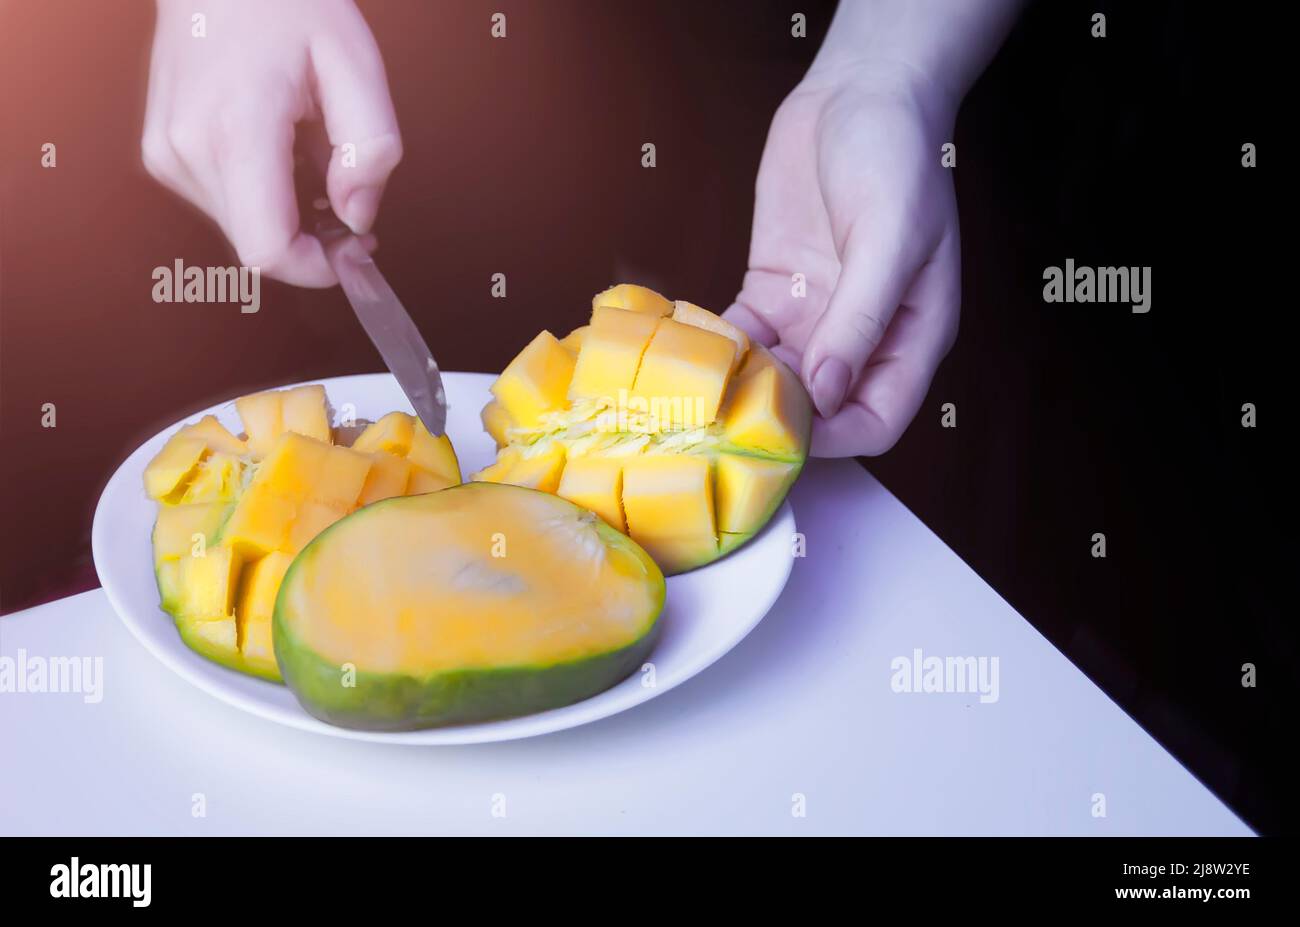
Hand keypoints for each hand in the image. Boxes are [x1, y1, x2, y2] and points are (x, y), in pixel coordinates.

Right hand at [141, 0, 400, 286]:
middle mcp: (187, 150)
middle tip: (350, 208)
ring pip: (242, 229)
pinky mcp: (163, 153)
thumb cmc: (288, 5)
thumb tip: (358, 216)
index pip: (268, 250)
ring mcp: (167, 153)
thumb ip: (371, 150)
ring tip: (313, 160)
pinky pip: (224, 203)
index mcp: (236, 130)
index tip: (353, 253)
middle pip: (257, 246)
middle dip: (311, 244)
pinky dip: (262, 195)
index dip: (318, 270)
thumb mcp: (356, 66)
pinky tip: (280, 152)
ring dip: (288, 217)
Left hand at [725, 63, 960, 455]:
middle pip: (818, 409)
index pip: (877, 419)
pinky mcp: (774, 291)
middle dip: (774, 418)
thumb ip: (861, 319)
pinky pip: (743, 336)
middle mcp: (860, 337)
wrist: (859, 93)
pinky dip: (717, 347)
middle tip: (722, 418)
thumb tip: (826, 393)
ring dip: (738, 387)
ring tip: (697, 390)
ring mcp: (814, 316)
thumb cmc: (897, 156)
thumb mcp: (891, 237)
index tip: (784, 435)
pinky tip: (687, 349)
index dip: (835, 439)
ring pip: (774, 378)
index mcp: (910, 335)